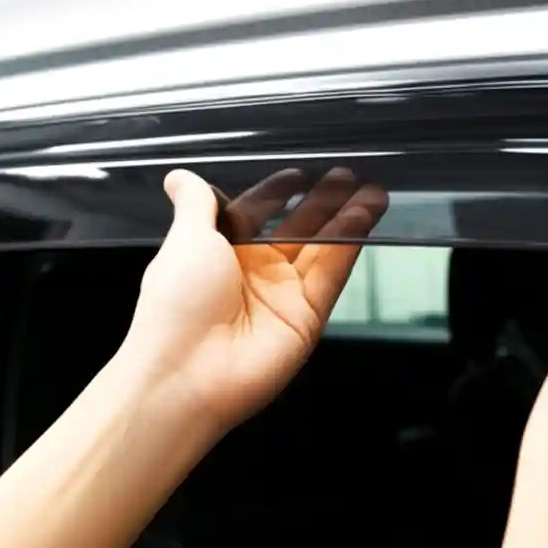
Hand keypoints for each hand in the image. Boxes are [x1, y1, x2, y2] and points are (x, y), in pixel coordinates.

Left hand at [120, 167, 387, 438]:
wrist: (186, 374)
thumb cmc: (175, 307)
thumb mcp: (185, 239)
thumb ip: (196, 204)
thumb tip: (180, 178)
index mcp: (220, 254)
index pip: (257, 215)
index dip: (277, 194)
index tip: (297, 173)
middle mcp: (254, 275)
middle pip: (297, 229)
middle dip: (322, 202)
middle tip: (347, 175)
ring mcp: (283, 297)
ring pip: (322, 249)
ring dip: (347, 219)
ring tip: (372, 190)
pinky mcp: (307, 318)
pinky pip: (332, 273)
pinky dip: (350, 244)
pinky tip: (364, 216)